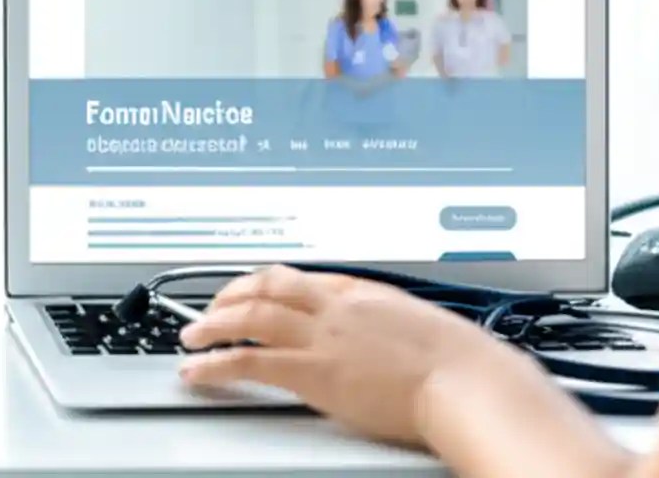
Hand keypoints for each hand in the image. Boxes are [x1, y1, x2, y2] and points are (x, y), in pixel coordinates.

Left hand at [178, 265, 519, 446]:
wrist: (466, 380)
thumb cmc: (457, 361)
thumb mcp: (417, 323)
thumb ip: (386, 320)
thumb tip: (378, 332)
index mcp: (360, 291)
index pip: (298, 277)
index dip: (263, 283)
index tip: (248, 292)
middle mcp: (335, 306)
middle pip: (267, 287)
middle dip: (230, 295)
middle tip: (208, 310)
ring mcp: (322, 337)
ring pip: (251, 316)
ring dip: (213, 324)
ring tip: (191, 335)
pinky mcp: (314, 373)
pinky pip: (251, 361)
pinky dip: (217, 363)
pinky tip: (199, 369)